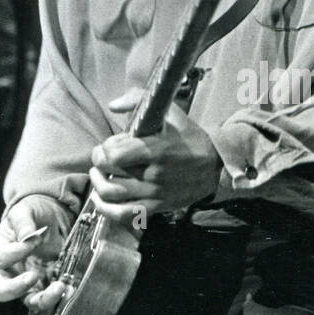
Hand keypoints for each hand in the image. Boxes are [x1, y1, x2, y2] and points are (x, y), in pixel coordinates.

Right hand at [0, 194, 71, 314]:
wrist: (50, 218)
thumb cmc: (33, 213)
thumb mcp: (26, 210)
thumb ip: (23, 221)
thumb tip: (27, 236)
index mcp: (1, 250)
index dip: (14, 252)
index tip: (34, 240)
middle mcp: (10, 272)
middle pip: (0, 291)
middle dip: (15, 288)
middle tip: (33, 276)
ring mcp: (28, 283)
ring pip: (27, 301)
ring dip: (42, 301)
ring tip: (59, 288)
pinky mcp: (46, 287)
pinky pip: (46, 305)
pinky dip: (54, 305)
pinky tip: (67, 295)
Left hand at [88, 90, 222, 228]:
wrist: (216, 165)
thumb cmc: (189, 137)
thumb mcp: (170, 112)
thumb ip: (139, 100)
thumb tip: (113, 105)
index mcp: (155, 149)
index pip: (113, 155)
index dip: (102, 150)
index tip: (105, 147)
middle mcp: (153, 174)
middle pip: (109, 174)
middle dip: (98, 164)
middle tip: (100, 159)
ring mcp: (154, 193)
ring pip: (111, 194)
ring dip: (98, 185)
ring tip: (98, 175)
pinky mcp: (157, 207)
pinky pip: (123, 214)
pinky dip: (106, 209)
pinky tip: (100, 199)